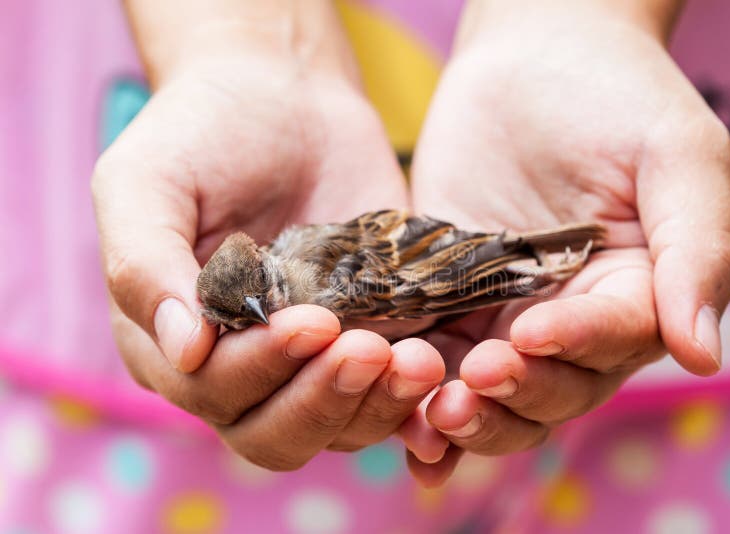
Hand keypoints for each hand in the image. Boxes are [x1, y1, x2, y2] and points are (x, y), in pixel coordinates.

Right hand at [93, 5, 445, 468]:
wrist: (282, 96)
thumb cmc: (199, 133)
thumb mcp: (145, 183)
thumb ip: (144, 263)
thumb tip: (183, 348)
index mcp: (173, 342)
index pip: (213, 392)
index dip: (260, 369)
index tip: (309, 320)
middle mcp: (241, 366)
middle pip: (275, 434)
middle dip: (323, 400)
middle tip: (366, 349)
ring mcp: (309, 359)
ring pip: (339, 426)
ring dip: (378, 405)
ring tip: (415, 361)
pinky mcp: (368, 336)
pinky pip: (389, 396)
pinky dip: (413, 398)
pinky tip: (434, 367)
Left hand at [409, 0, 729, 484]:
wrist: (529, 59)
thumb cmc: (613, 96)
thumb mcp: (676, 154)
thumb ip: (697, 248)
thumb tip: (703, 353)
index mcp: (637, 295)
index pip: (613, 342)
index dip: (575, 345)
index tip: (533, 330)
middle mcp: (574, 322)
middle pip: (553, 391)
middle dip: (515, 395)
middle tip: (475, 378)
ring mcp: (505, 316)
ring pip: (492, 395)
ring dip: (465, 418)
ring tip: (431, 415)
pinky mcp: (448, 303)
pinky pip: (435, 359)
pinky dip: (419, 400)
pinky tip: (402, 425)